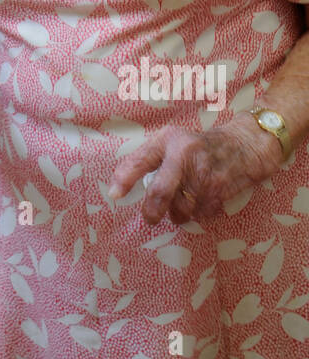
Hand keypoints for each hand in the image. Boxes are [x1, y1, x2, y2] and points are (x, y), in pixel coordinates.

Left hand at [109, 114, 281, 225]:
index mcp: (169, 140)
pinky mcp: (220, 190)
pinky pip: (199, 215)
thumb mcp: (171, 140)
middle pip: (161, 193)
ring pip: (180, 209)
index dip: (125, 178)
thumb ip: (149, 158)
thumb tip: (119, 187)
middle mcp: (185, 155)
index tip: (115, 195)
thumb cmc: (198, 146)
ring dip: (178, 213)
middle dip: (152, 212)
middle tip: (150, 218)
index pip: (141, 159)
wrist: (243, 146)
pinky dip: (197, 214)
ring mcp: (204, 174)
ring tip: (184, 200)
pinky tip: (202, 200)